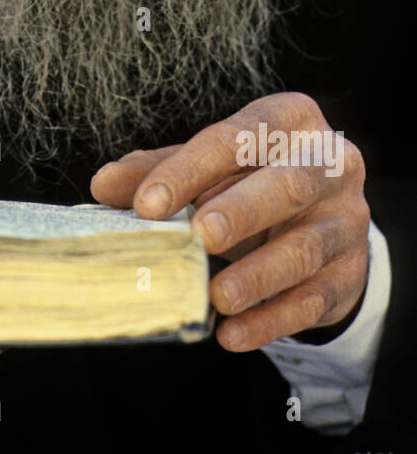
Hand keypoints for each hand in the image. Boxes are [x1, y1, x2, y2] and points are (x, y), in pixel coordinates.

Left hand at [90, 92, 369, 350]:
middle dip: (242, 210)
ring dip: (258, 275)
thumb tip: (103, 185)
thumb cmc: (253, 180)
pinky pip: (312, 299)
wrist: (322, 219)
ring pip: (306, 247)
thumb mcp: (209, 167)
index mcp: (289, 120)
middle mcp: (330, 163)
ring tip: (217, 296)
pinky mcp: (350, 271)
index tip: (148, 204)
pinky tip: (233, 333)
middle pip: (289, 184)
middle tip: (200, 236)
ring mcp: (346, 219)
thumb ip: (158, 171)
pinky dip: (270, 320)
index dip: (190, 169)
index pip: (239, 137)